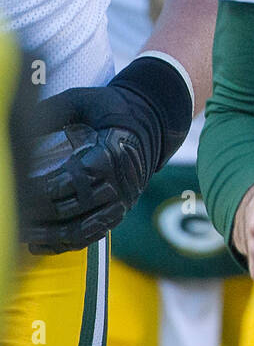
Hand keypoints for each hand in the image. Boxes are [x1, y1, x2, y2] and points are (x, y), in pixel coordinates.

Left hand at [24, 102, 151, 255]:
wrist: (148, 125)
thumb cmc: (110, 111)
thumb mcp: (84, 100)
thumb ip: (54, 108)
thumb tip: (20, 122)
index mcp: (112, 153)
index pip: (75, 179)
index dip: (45, 188)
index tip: (21, 186)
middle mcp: (120, 182)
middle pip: (74, 208)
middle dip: (39, 213)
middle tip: (14, 209)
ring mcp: (121, 202)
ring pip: (80, 229)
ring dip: (49, 235)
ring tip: (22, 232)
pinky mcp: (118, 214)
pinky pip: (90, 237)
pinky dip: (64, 245)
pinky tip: (39, 245)